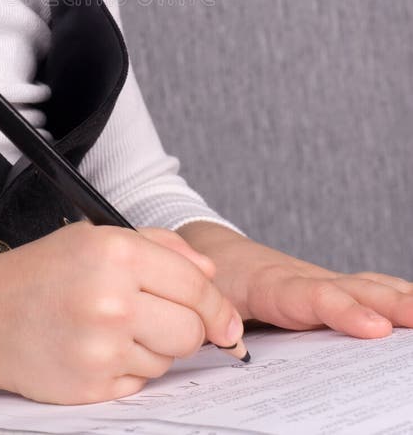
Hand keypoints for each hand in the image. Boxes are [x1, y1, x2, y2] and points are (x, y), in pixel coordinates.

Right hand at [0, 221, 244, 404]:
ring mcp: (101, 348)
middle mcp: (111, 300)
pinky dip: (132, 367)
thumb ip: (162, 246)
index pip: (195, 285)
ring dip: (156, 346)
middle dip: (189, 327)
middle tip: (162, 317)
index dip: (219, 306)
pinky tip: (102, 347)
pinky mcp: (92, 386)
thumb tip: (210, 272)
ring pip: (169, 359)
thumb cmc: (43, 271)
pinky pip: (142, 382)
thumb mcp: (99, 237)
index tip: (227, 320)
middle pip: (191, 330)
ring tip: (117, 326)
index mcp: (116, 254)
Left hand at [176, 222, 412, 340]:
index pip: (312, 297)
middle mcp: (303, 279)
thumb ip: (217, 323)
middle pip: (352, 289)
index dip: (344, 312)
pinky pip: (366, 289)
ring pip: (366, 286)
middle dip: (390, 304)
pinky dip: (394, 295)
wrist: (216, 251)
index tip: (375, 329)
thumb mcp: (205, 299)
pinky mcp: (328, 288)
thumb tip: (235, 347)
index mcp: (271, 285)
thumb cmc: (213, 278)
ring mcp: (320, 282)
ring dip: (399, 298)